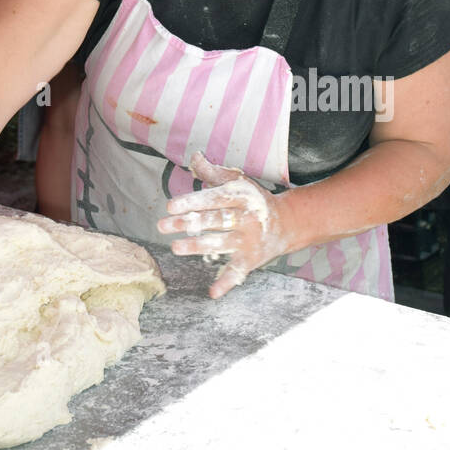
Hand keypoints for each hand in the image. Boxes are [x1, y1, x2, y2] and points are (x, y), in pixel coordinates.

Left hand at [157, 150, 289, 298]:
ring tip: (175, 247)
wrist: (287, 223)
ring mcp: (249, 241)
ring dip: (198, 247)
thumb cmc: (253, 199)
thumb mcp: (237, 182)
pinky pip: (238, 272)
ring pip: (221, 244)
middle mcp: (246, 219)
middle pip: (215, 221)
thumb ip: (213, 172)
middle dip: (188, 223)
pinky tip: (212, 293)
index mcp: (241, 197)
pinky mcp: (252, 260)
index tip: (170, 206)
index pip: (213, 198)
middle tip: (162, 226)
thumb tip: (194, 157)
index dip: (191, 202)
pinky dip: (226, 283)